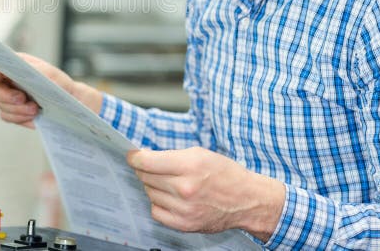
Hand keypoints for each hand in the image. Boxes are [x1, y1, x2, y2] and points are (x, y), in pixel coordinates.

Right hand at [0, 53, 102, 128]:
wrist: (68, 103)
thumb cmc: (58, 83)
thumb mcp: (48, 73)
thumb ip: (31, 69)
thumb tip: (17, 68)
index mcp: (13, 66)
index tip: (0, 76)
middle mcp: (6, 82)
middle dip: (5, 95)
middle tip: (22, 98)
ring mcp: (7, 98)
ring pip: (0, 105)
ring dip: (17, 109)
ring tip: (35, 109)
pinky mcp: (12, 113)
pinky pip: (7, 117)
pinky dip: (20, 117)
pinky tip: (34, 116)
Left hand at [127, 146, 284, 241]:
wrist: (247, 200)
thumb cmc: (224, 174)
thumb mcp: (199, 154)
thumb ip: (170, 155)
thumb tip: (144, 157)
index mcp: (189, 165)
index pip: (146, 162)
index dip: (135, 157)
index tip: (133, 155)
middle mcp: (184, 188)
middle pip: (145, 177)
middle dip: (146, 169)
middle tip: (154, 167)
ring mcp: (183, 209)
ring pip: (149, 192)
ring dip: (154, 186)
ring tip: (170, 182)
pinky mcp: (183, 224)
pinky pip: (156, 211)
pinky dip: (159, 203)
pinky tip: (170, 198)